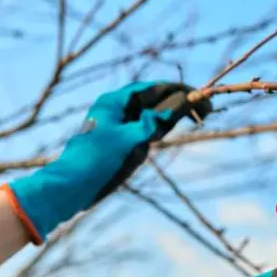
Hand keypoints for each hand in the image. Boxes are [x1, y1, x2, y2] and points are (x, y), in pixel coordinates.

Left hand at [2, 81, 210, 243]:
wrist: (70, 188)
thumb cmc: (95, 161)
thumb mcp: (130, 140)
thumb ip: (155, 121)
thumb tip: (180, 102)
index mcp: (114, 102)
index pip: (153, 88)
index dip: (178, 90)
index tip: (200, 94)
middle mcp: (117, 110)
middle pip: (154, 99)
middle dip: (179, 101)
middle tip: (205, 109)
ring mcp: (119, 126)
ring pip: (151, 114)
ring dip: (173, 112)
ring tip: (197, 115)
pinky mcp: (120, 142)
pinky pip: (145, 128)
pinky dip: (161, 126)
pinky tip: (172, 126)